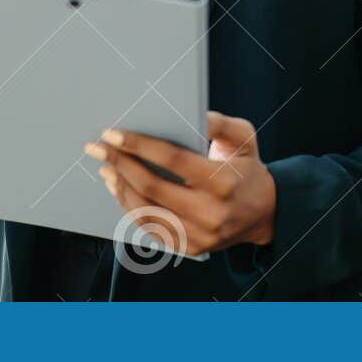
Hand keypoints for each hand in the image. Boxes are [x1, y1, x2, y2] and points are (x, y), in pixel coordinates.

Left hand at [86, 110, 276, 254]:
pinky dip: (130, 207)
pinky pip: (151, 228)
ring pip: (146, 211)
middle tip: (97, 147)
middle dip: (119, 163)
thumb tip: (190, 114)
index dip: (139, 145)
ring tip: (106, 166)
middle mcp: (211, 212)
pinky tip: (120, 188)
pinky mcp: (191, 248)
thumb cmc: (247, 168)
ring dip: (119, 186)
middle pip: (152, 187)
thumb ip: (218, 123)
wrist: (264, 212)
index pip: (172, 160)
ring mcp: (200, 235)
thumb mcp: (243, 137)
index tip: (113, 133)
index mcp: (223, 181)